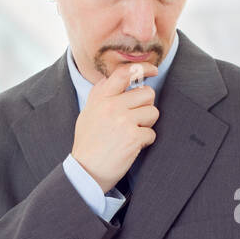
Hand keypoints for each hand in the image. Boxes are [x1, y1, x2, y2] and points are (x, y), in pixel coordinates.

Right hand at [70, 61, 160, 192]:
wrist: (86, 170)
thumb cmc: (88, 143)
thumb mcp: (88, 113)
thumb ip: (101, 95)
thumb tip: (115, 79)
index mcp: (101, 97)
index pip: (124, 73)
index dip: (143, 68)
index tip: (153, 70)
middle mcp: (112, 105)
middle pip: (147, 93)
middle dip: (146, 106)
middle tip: (136, 119)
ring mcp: (123, 120)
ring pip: (153, 112)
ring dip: (147, 124)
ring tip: (132, 133)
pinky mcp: (133, 137)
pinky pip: (152, 133)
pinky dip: (145, 141)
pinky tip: (132, 146)